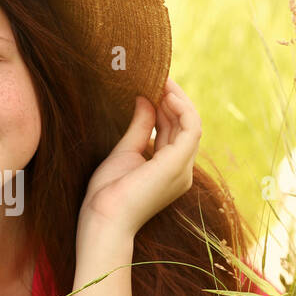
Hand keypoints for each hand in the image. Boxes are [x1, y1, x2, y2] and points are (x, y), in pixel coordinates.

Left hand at [79, 78, 200, 240]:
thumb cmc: (108, 194)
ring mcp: (182, 168)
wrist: (103, 219)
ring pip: (191, 123)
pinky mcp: (178, 164)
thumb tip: (145, 99)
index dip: (166, 106)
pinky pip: (191, 128)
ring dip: (177, 99)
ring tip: (161, 81)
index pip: (175, 131)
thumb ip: (139, 127)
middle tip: (157, 77)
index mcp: (169, 170)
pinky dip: (182, 108)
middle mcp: (181, 170)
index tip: (152, 86)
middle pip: (184, 125)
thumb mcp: (125, 152)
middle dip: (172, 99)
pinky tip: (166, 95)